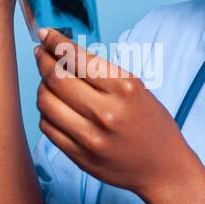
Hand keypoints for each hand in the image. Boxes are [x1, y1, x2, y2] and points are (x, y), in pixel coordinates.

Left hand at [32, 27, 197, 198]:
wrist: (163, 168)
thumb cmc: (151, 124)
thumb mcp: (136, 89)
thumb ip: (102, 73)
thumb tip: (62, 52)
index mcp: (125, 89)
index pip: (77, 58)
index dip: (55, 42)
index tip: (45, 35)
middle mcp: (106, 113)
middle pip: (55, 78)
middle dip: (42, 60)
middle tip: (40, 53)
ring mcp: (91, 137)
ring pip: (45, 102)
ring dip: (42, 86)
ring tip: (48, 82)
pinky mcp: (80, 156)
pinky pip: (47, 127)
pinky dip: (45, 111)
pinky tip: (54, 106)